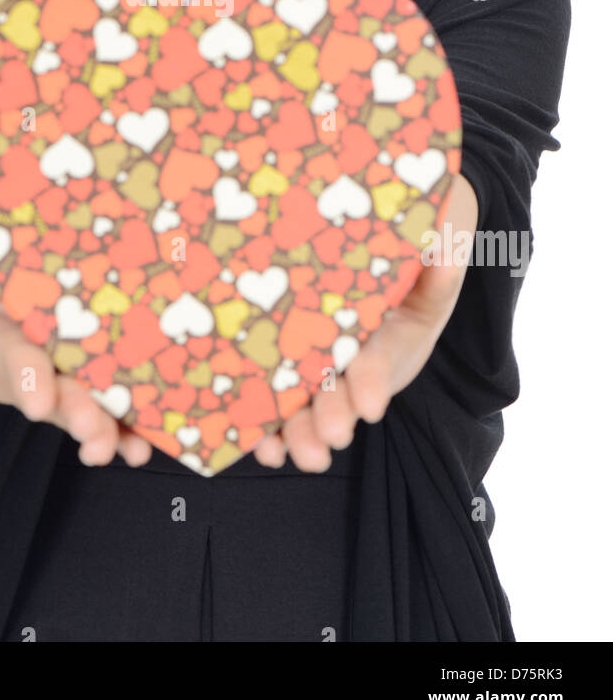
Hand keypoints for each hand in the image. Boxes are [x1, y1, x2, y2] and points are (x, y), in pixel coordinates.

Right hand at [0, 237, 152, 467]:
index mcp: (1, 343)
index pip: (14, 361)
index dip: (27, 379)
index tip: (41, 402)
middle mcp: (35, 371)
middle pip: (56, 396)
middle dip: (75, 414)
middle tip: (93, 432)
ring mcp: (63, 381)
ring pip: (84, 409)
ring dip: (103, 430)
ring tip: (123, 448)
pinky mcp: (90, 384)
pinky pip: (110, 409)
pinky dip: (127, 430)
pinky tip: (142, 446)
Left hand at [252, 172, 477, 470]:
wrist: (375, 245)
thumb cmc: (405, 256)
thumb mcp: (428, 259)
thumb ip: (436, 261)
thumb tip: (443, 253)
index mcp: (387, 336)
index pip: (379, 359)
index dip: (371, 380)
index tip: (368, 405)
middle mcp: (351, 360)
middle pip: (339, 393)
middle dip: (332, 417)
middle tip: (327, 438)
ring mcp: (318, 366)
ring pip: (306, 403)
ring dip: (296, 431)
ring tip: (283, 454)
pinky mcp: (282, 362)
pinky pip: (271, 394)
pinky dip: (263, 422)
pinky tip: (256, 441)